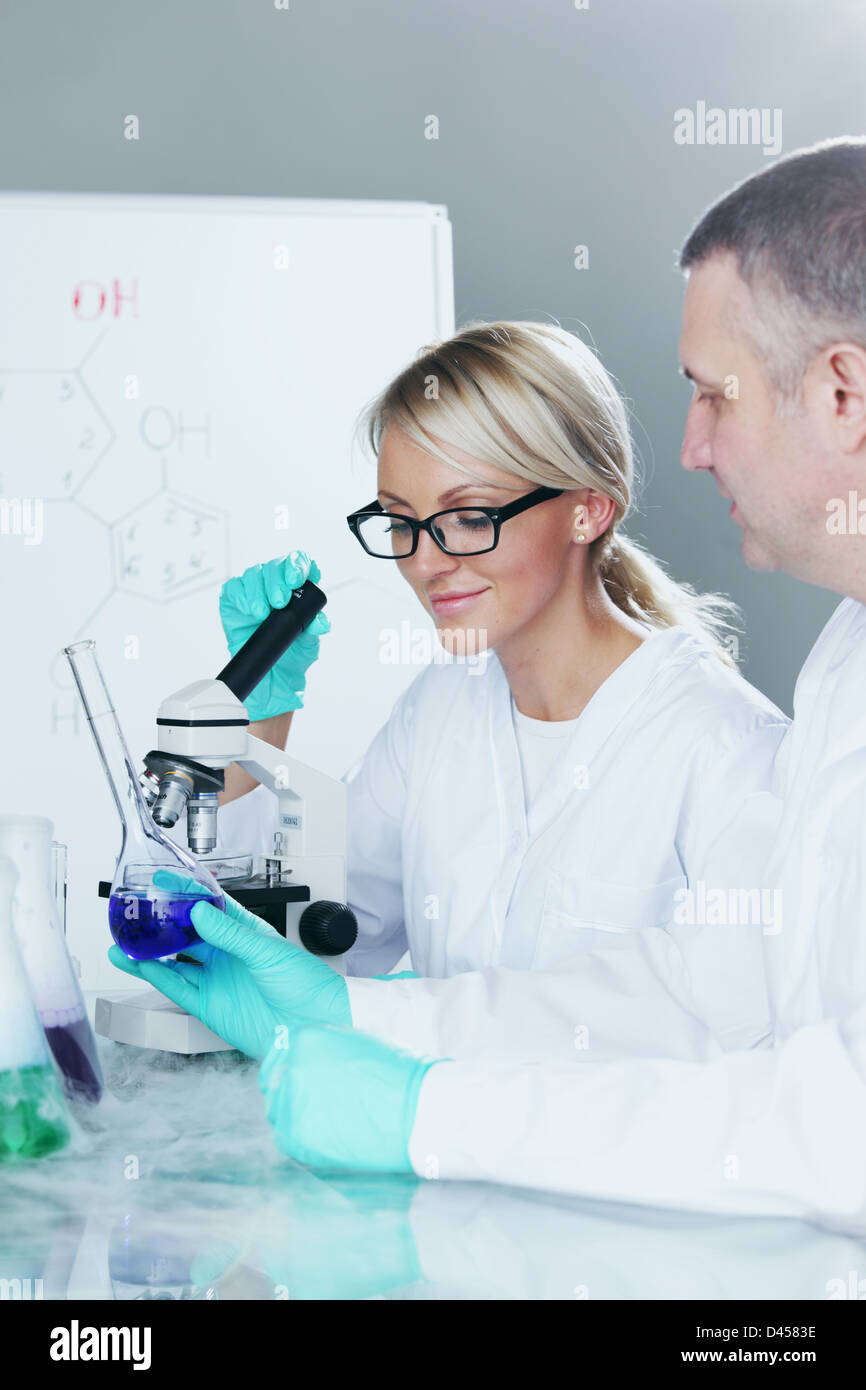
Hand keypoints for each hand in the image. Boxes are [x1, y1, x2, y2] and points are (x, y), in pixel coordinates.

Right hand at [107, 875, 350, 1058]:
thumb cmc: (305, 986)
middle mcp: (228, 954)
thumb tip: (200, 912)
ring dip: (151, 950)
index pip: (211, 905)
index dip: (187, 891)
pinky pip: (175, 987)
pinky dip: (154, 976)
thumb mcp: (267, 952)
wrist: (312, 1028)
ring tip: (125, 937)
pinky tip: (137, 964)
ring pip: (175, 960)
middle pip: (187, 931)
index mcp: (246, 933)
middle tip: (138, 908)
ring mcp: (216, 979)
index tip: (164, 878)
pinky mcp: (208, 1006)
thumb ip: (230, 934)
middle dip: (163, 919)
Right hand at [218, 550, 330, 720]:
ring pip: (254, 574)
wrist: (270, 680)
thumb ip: (314, 631)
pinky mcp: (234, 601)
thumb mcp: (308, 646)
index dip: (298, 565)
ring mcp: (254, 591)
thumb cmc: (291, 657)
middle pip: (276, 566)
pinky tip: (249, 609)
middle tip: (279, 601)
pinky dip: (241, 596)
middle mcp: (276, 585)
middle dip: (277, 580)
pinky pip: (234, 588)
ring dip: (258, 590)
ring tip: (262, 613)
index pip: (301, 564)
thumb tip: (321, 622)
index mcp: (298, 590)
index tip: (295, 579)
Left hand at [258, 1019, 437, 1172]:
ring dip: (298, 1117)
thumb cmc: (398, 1075)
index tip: (306, 1080)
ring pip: (279, 1112)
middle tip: (319, 1104)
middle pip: (275, 1083)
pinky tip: (330, 1136)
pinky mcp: (296, 1138)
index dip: (293, 1068)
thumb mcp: (356, 1042)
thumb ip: (325, 1049)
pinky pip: (286, 1140)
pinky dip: (303, 1140)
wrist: (418, 1109)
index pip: (281, 1053)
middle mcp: (292, 1067)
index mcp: (306, 1038)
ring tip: (331, 1121)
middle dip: (293, 1092)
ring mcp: (291, 1104)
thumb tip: (308, 1063)